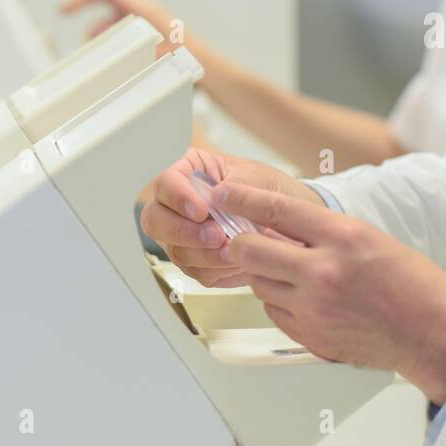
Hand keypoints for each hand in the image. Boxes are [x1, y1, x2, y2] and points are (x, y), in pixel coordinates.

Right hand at [60, 0, 182, 57]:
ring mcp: (149, 23)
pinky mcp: (152, 35)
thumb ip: (122, 49)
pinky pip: (126, 33)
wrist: (207, 67)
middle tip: (83, 40)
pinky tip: (111, 58)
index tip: (63, 10)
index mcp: (145, 9)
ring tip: (94, 51)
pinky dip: (114, 42)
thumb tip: (97, 51)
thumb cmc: (185, 58)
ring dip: (102, 34)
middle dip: (92, 23)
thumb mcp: (150, 52)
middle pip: (109, 8)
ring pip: (116, 22)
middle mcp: (146, 12)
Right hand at [139, 147, 322, 287]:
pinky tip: (237, 263)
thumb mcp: (258, 177)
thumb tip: (218, 195)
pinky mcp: (197, 262)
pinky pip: (196, 272)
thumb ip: (238, 185)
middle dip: (184, 232)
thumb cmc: (267, 189)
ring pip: (176, 251)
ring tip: (234, 251)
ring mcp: (184, 236)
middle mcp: (177, 206)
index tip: (201, 210)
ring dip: (204, 255)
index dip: (178, 198)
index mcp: (188, 173)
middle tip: (216, 235)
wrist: (289, 219)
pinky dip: (217, 270)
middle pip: (156, 221)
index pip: (165, 184)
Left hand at [211, 182, 445, 404]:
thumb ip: (323, 231)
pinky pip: (274, 312)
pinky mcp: (310, 336)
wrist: (432, 332)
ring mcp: (314, 308)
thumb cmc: (411, 284)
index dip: (244, 199)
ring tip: (292, 272)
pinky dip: (280, 302)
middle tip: (244, 239)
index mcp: (343, 238)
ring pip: (260, 284)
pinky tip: (304, 298)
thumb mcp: (369, 238)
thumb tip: (277, 225)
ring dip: (266, 274)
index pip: (278, 209)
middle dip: (241, 243)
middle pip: (252, 250)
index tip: (225, 194)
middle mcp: (323, 272)